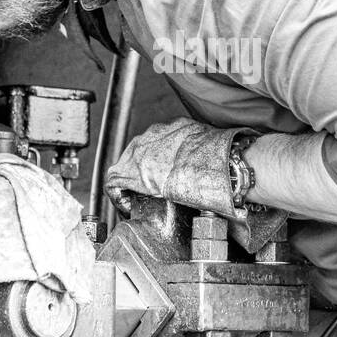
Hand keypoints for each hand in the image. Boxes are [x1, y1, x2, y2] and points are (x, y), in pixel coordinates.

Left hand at [104, 117, 286, 251]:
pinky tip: (127, 207)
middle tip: (146, 194)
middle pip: (135, 154)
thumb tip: (204, 169)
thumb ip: (197, 155)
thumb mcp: (206, 150)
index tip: (158, 181)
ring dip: (129, 185)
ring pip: (123, 167)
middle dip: (138, 175)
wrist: (221, 166)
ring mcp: (140, 151)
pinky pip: (114, 182)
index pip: (153, 145)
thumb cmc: (222, 162)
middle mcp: (152, 134)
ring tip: (137, 202)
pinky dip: (119, 196)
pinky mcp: (131, 170)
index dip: (152, 166)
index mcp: (171, 129)